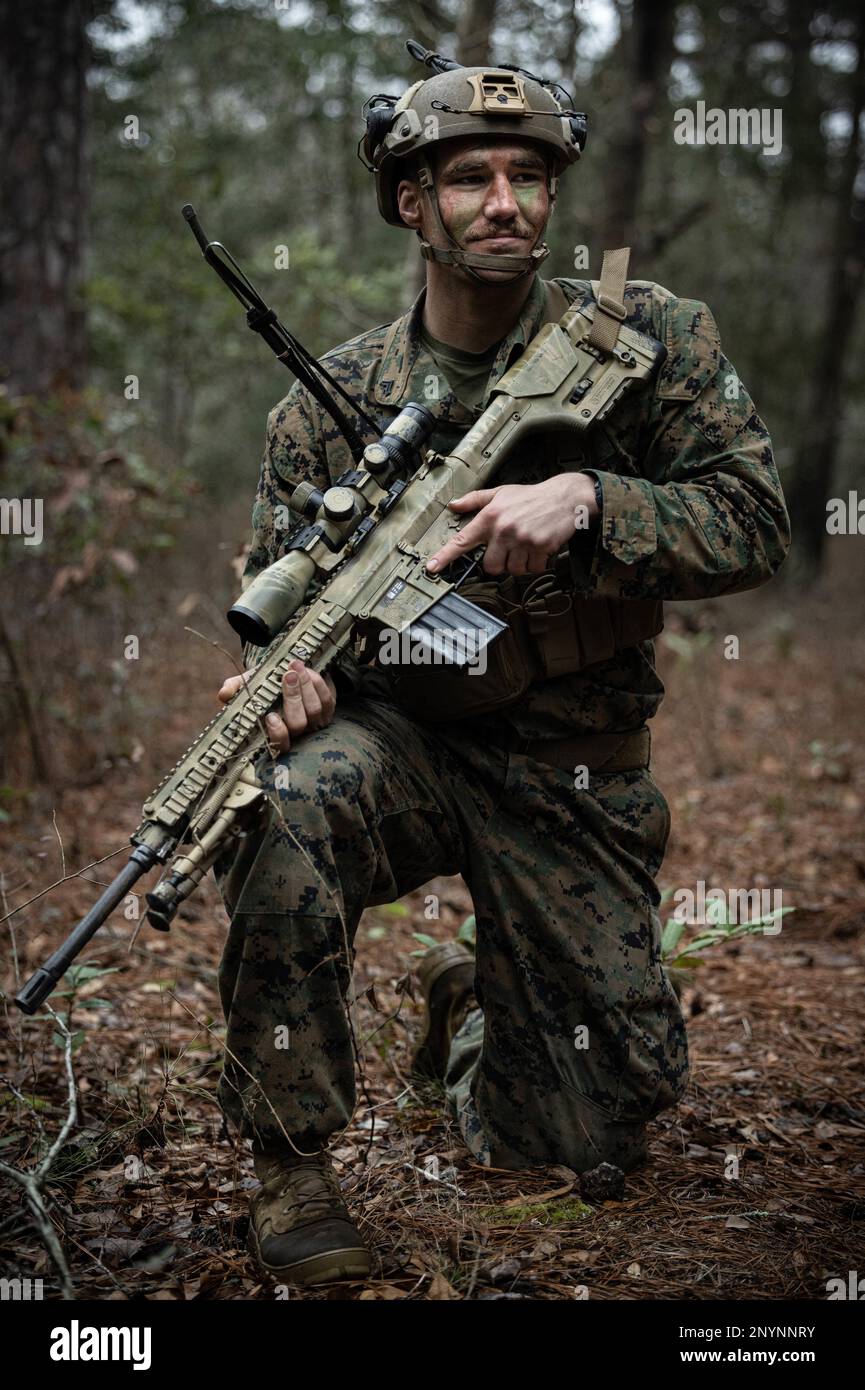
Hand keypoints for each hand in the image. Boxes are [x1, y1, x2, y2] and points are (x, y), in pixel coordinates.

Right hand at [217, 657, 336, 753]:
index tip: (270, 716)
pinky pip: (328, 700)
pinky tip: (308, 671)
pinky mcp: (328, 709)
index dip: (278, 733)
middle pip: (298, 724)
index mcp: (274, 731)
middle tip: (287, 677)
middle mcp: (297, 732)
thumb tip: (224, 694)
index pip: (280, 745)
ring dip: (306, 687)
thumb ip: (235, 688)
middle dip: (293, 699)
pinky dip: (318, 684)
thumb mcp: (248, 683)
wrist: (287, 669)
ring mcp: (315, 722)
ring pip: (315, 711)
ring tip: (295, 667)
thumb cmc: (264, 682)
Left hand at [425, 473, 598, 576]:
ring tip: (526, 546)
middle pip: (490, 566)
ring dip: (520, 564)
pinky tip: (539, 548)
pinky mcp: (540, 547)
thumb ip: (476, 500)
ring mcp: (522, 539)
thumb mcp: (501, 492)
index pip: (463, 540)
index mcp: (490, 516)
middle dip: (499, 563)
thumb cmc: (531, 496)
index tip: (432, 568)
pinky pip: (533, 569)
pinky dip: (536, 563)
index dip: (445, 556)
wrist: (565, 498)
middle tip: (509, 551)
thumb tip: (454, 504)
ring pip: (513, 570)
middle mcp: (503, 529)